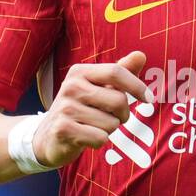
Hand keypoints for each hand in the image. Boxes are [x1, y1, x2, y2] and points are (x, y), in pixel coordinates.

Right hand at [32, 51, 149, 169]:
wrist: (47, 137)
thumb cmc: (80, 109)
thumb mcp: (98, 88)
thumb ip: (120, 73)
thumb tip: (141, 55)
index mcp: (80, 72)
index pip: (116, 72)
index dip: (137, 86)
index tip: (149, 98)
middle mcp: (70, 86)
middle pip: (118, 100)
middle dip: (123, 115)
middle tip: (111, 118)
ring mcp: (65, 108)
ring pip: (111, 123)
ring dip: (109, 130)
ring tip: (93, 127)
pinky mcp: (63, 129)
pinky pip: (100, 138)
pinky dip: (99, 141)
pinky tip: (86, 137)